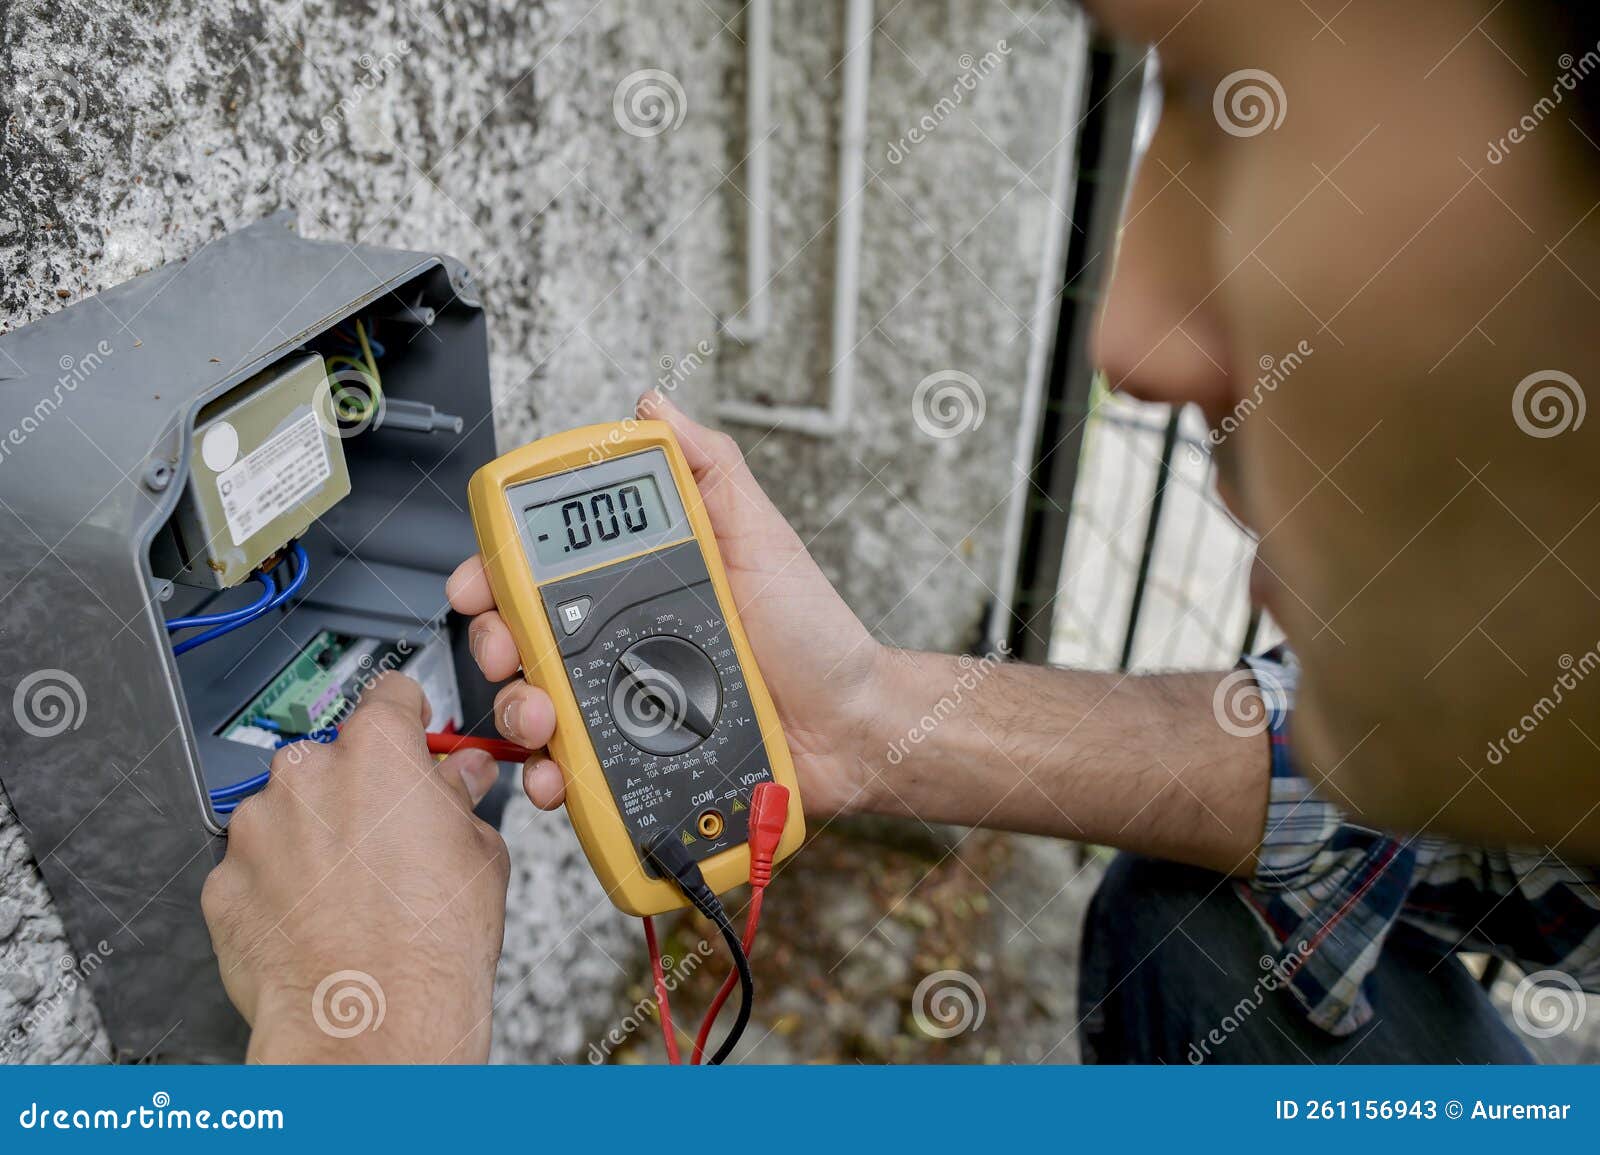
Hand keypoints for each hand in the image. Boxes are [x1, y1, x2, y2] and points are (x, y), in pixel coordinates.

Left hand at [200, 674, 509, 1062]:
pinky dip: (278, 885)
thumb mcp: (481, 854)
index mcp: (377, 751)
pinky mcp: (223, 883)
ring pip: (288, 813)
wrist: (371, 1022)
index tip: (411, 732)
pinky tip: (315, 920)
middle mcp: (308, 774)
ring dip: (312, 837)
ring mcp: (257, 828)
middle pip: (333, 758)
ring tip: (352, 893)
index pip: (389, 696)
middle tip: (390, 840)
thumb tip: (460, 780)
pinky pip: (254, 867)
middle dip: (358, 790)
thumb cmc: (429, 946)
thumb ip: (461, 799)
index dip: (408, 717)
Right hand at [446, 391, 886, 817]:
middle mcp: (619, 640)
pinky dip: (550, 773)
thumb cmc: (812, 632)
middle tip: (509, 652)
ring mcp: (622, 704)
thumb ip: (708, 468)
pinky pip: (570, 768)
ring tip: (545, 716)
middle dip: (495, 642)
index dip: (497, 569)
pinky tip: (560, 770)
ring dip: (517, 711)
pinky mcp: (632, 762)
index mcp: (637, 581)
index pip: (543, 567)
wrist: (849, 725)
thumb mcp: (761, 534)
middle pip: (519, 636)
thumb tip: (655, 405)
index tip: (481, 581)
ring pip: (532, 705)